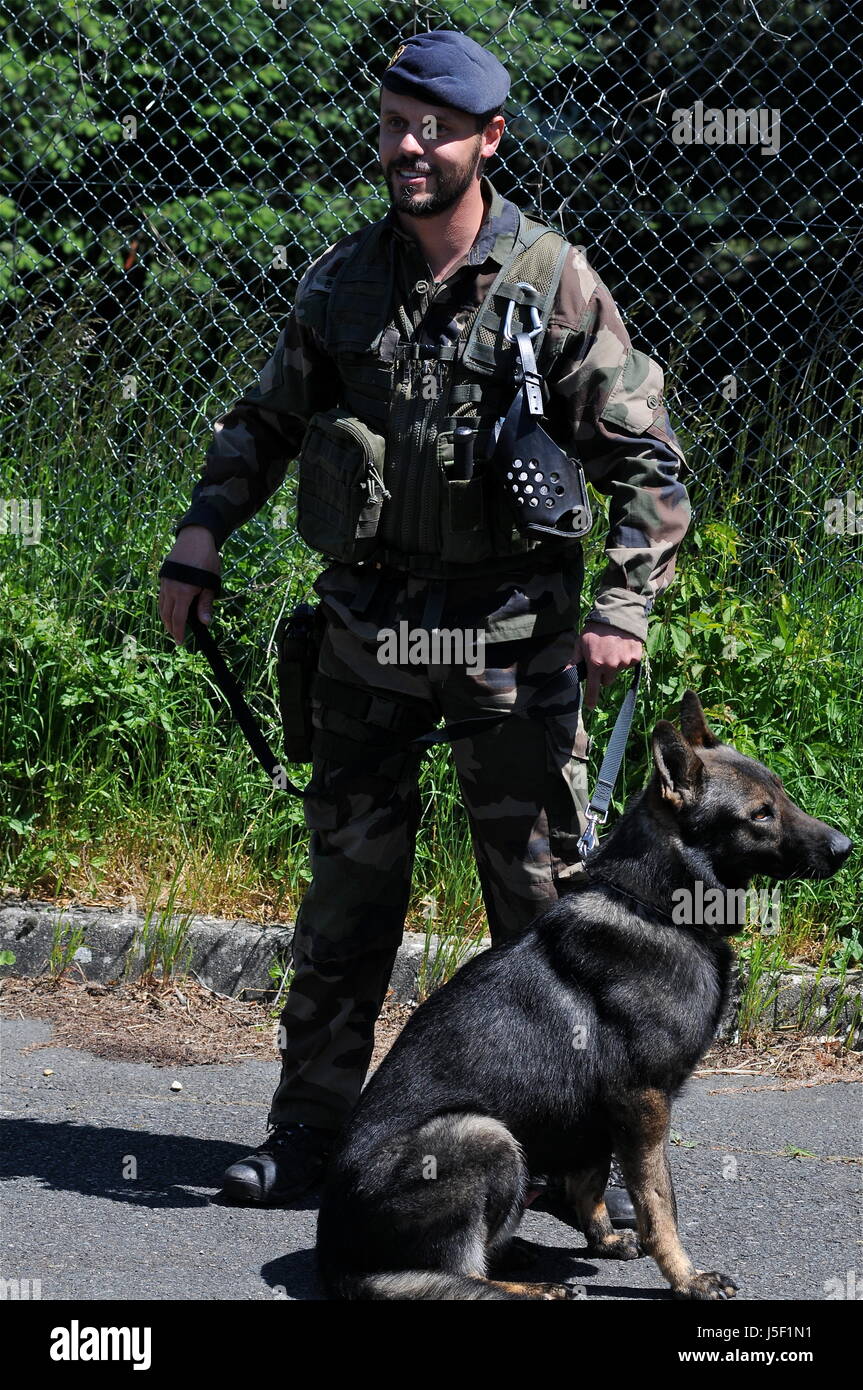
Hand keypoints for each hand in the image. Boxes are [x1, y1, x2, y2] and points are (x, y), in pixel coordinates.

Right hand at [158, 526, 220, 643]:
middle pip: (167, 614)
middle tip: (177, 637)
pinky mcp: (164, 576)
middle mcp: (171, 589)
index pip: (178, 619)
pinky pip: (161, 596)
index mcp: (183, 592)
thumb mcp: (211, 583)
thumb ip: (206, 604)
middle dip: (171, 627)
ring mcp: (165, 582)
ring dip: (166, 618)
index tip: (180, 642)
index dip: (178, 632)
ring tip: (173, 626)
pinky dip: (164, 606)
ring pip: (162, 605)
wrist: (195, 537)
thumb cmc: (206, 560)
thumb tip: (205, 622)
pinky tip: (170, 609)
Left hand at [572, 622, 642, 709]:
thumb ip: (575, 661)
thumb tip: (565, 674)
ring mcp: (624, 662)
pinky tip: (622, 646)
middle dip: (604, 674)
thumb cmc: (596, 629)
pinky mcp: (635, 658)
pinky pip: (629, 664)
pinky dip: (626, 658)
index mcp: (596, 664)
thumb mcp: (581, 643)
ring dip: (616, 665)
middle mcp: (611, 666)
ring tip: (613, 648)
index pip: (593, 688)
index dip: (591, 699)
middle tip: (602, 658)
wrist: (618, 614)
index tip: (590, 706)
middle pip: (607, 681)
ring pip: (618, 672)